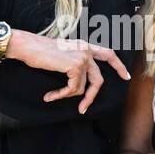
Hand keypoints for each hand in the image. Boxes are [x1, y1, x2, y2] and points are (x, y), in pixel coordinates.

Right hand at [9, 31, 131, 114]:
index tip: (126, 77)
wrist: (28, 47)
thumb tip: (80, 80)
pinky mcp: (75, 66)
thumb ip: (75, 61)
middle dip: (91, 96)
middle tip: (83, 108)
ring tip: (54, 96)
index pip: (108, 54)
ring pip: (83, 87)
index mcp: (85, 45)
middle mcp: (86, 50)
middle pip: (98, 79)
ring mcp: (82, 58)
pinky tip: (50, 96)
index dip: (119, 66)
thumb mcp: (63, 54)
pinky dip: (61, 95)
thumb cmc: (40, 51)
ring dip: (68, 95)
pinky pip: (72, 89)